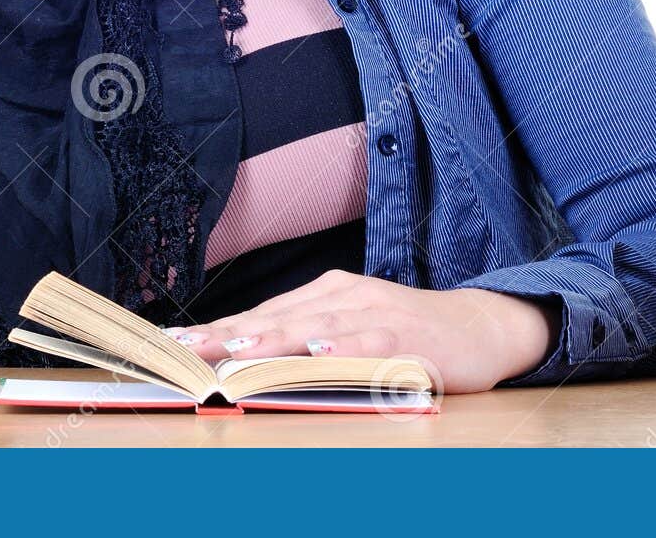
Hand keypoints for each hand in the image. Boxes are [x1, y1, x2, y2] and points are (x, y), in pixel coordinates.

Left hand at [163, 269, 561, 393]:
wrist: (481, 326)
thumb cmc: (408, 333)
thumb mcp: (352, 332)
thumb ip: (307, 342)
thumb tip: (246, 360)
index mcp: (326, 295)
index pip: (261, 315)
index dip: (217, 331)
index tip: (174, 347)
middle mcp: (344, 296)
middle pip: (275, 318)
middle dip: (227, 337)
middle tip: (185, 353)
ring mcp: (375, 312)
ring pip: (313, 327)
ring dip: (270, 341)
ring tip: (233, 354)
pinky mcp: (406, 334)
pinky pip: (368, 342)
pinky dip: (341, 346)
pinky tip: (317, 350)